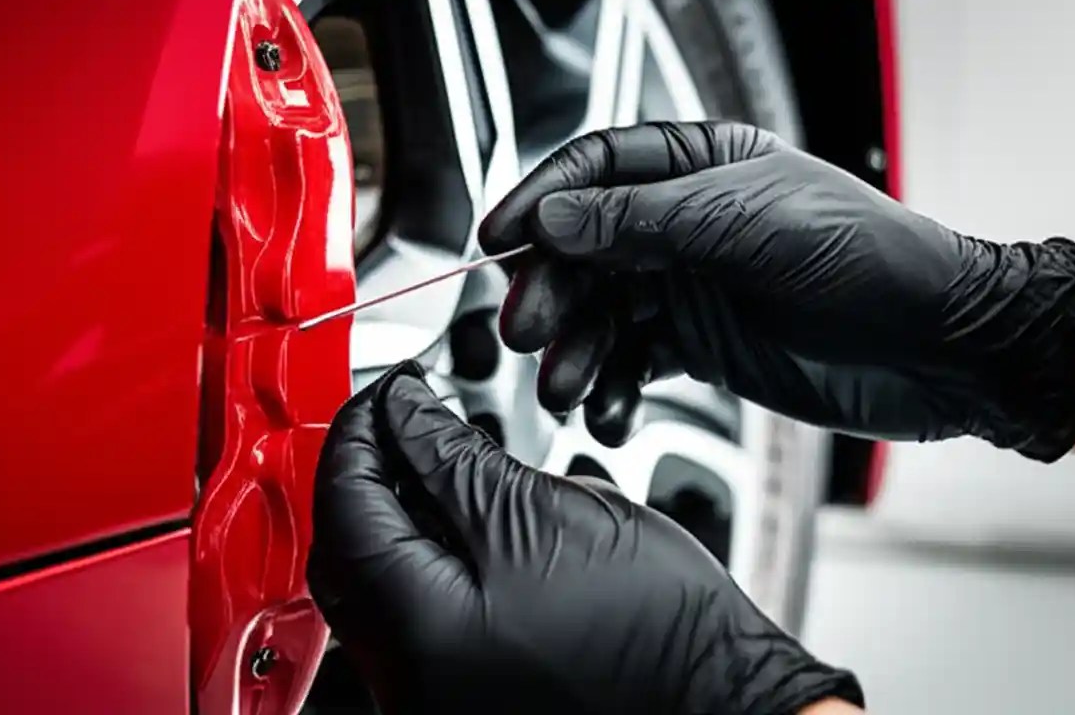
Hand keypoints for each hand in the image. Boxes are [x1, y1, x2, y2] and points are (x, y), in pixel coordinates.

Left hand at [307, 362, 862, 713]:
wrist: (727, 708)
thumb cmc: (662, 635)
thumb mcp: (551, 513)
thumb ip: (453, 459)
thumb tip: (401, 412)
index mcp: (421, 632)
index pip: (346, 506)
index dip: (361, 430)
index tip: (389, 391)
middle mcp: (407, 681)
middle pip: (347, 551)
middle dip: (365, 472)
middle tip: (397, 419)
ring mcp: (428, 698)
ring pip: (375, 587)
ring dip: (389, 514)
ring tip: (425, 460)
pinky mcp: (457, 698)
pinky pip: (409, 619)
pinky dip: (417, 560)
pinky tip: (447, 522)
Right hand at [479, 121, 1074, 460]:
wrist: (936, 351)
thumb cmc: (867, 262)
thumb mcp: (742, 225)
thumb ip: (639, 222)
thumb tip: (553, 219)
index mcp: (702, 165)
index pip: (597, 169)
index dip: (541, 201)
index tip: (498, 239)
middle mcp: (687, 223)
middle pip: (585, 249)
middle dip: (551, 291)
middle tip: (526, 330)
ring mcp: (692, 286)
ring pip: (602, 313)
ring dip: (574, 351)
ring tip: (564, 387)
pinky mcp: (701, 344)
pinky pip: (632, 360)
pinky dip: (612, 386)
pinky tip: (608, 406)